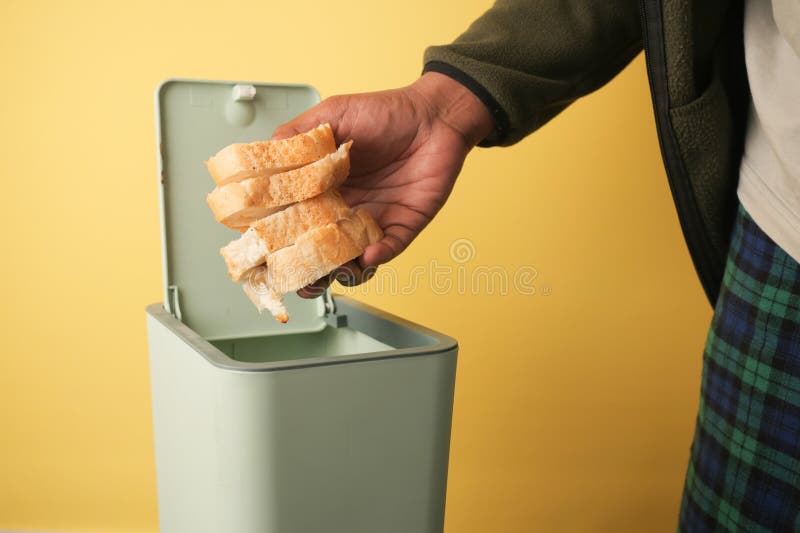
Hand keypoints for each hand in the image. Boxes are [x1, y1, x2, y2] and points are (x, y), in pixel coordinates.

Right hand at [271, 72, 493, 296]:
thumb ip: (298, 134)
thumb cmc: (386, 113)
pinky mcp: (402, 225)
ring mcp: (372, 220)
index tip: (261, 248)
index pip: (293, 220)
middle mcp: (345, 209)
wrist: (434, 116)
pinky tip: (368, 254)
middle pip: (318, 249)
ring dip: (339, 271)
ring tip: (331, 269)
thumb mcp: (333, 114)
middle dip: (304, 268)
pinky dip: (377, 256)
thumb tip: (263, 154)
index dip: (277, 237)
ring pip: (350, 260)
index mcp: (323, 188)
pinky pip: (387, 249)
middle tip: (293, 274)